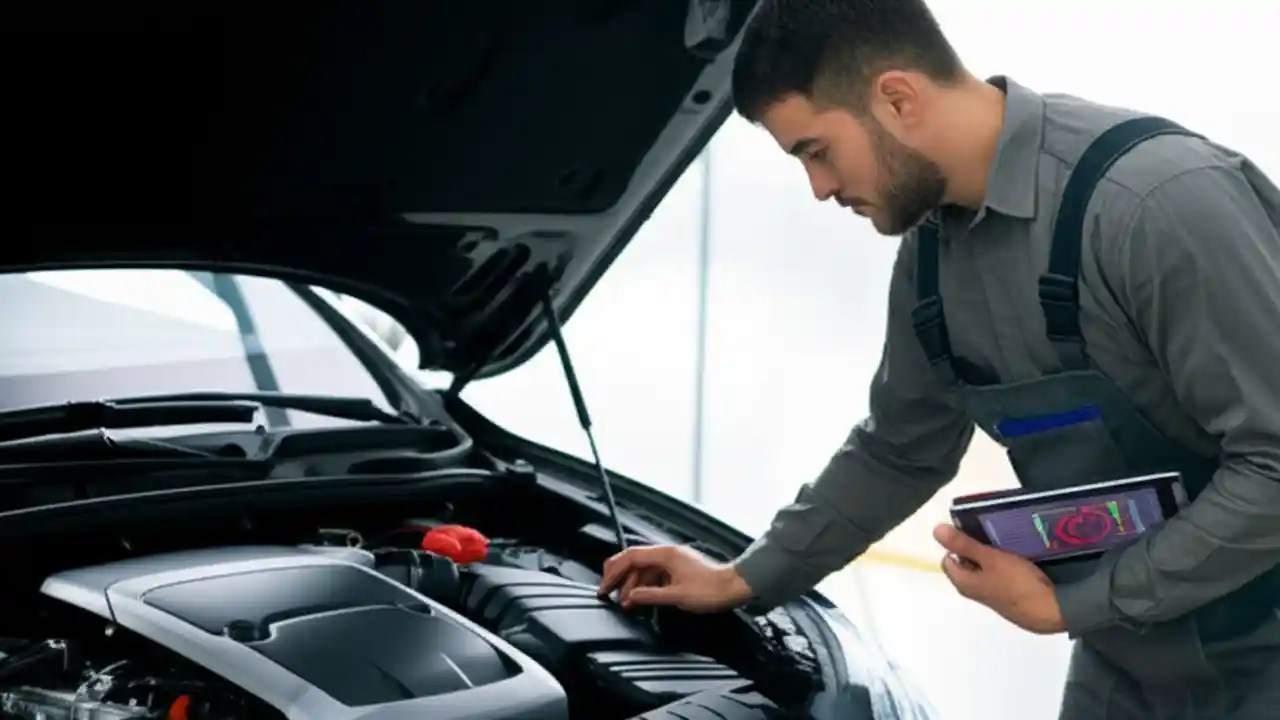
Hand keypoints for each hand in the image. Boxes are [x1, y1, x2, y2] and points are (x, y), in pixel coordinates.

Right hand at [597, 544, 753, 612]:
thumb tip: (630, 596)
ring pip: (643, 569)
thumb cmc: (711, 590)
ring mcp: (672, 561)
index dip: (614, 571)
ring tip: (624, 601)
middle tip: (607, 591)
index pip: (631, 557)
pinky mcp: (677, 569)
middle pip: (634, 560)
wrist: (734, 587)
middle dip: (619, 576)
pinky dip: (644, 585)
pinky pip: (654, 574)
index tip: (604, 585)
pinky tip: (640, 598)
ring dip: (632, 584)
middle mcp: (667, 554)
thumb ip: (650, 595)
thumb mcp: (677, 596)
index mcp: (665, 555)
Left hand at [933, 524, 1065, 634]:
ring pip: (983, 571)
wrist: (1050, 611)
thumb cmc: (1017, 583)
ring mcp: (991, 596)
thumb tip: (935, 530)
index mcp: (963, 583)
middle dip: (973, 549)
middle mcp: (973, 592)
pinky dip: (1001, 566)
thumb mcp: (991, 558)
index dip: (955, 544)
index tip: (970, 531)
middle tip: (987, 533)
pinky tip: (1014, 557)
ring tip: (1001, 541)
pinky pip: (998, 577)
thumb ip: (964, 544)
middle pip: (965, 566)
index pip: (948, 560)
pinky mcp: (1008, 597)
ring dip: (988, 557)